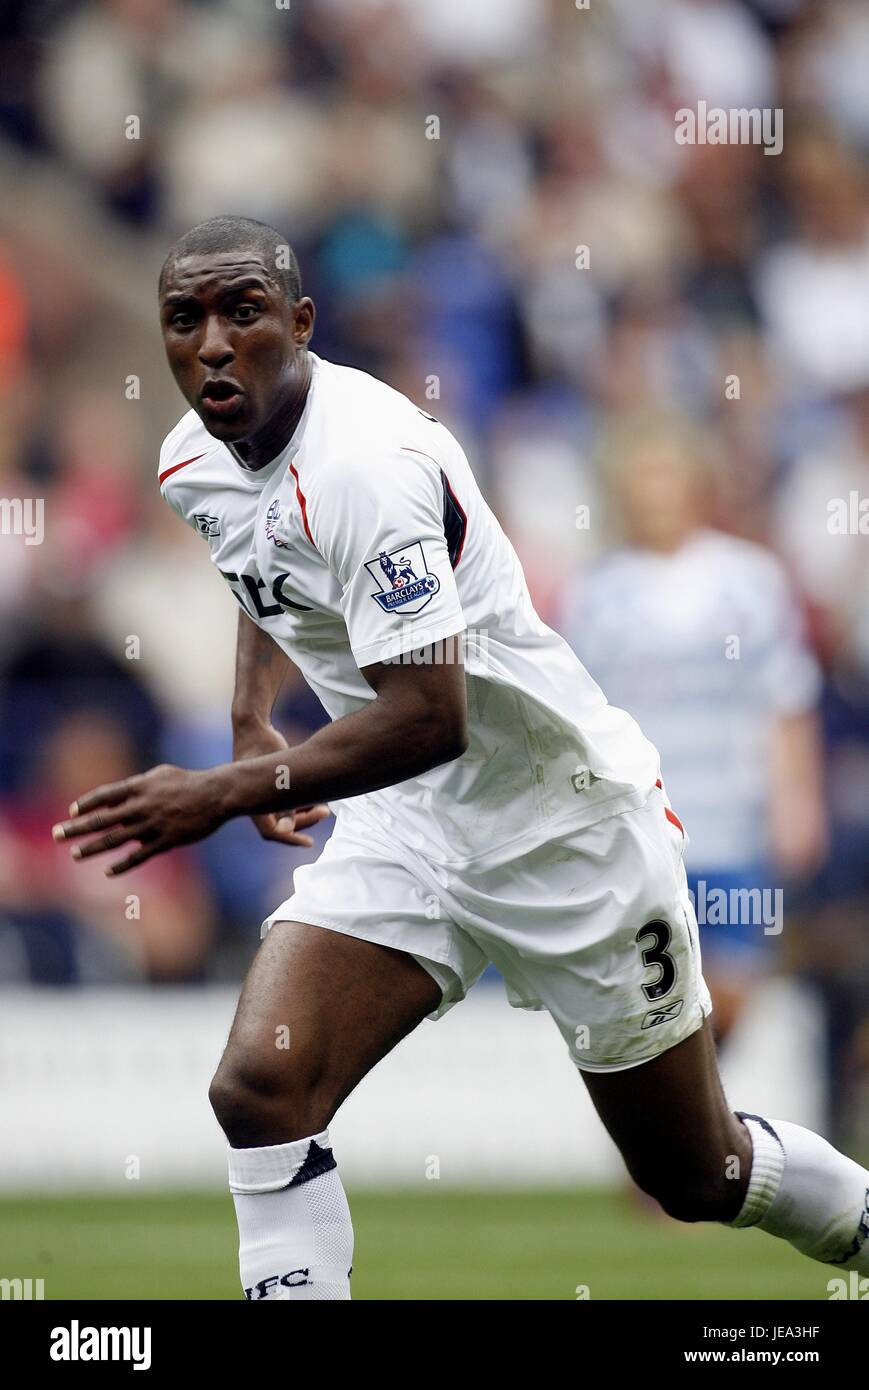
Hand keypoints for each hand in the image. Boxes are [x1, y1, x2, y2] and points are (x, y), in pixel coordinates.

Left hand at [51, 763, 230, 875]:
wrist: (216, 795)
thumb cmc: (187, 783)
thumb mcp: (159, 775)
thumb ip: (136, 786)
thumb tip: (113, 801)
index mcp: (139, 787)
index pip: (105, 795)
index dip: (87, 804)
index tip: (71, 812)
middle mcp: (141, 806)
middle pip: (102, 819)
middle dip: (76, 828)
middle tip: (56, 835)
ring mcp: (153, 825)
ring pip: (116, 840)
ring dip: (92, 848)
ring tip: (74, 855)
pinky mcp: (166, 841)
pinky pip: (140, 856)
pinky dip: (123, 865)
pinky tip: (108, 872)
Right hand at [232, 719, 329, 847]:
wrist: (252, 726)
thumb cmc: (264, 746)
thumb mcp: (279, 775)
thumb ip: (283, 805)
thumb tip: (285, 830)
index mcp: (252, 803)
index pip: (272, 832)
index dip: (291, 839)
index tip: (310, 843)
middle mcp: (253, 801)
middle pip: (280, 823)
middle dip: (304, 821)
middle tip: (326, 812)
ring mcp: (258, 793)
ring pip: (283, 812)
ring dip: (303, 811)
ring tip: (324, 805)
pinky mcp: (264, 784)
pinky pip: (281, 801)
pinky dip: (297, 802)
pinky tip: (314, 796)